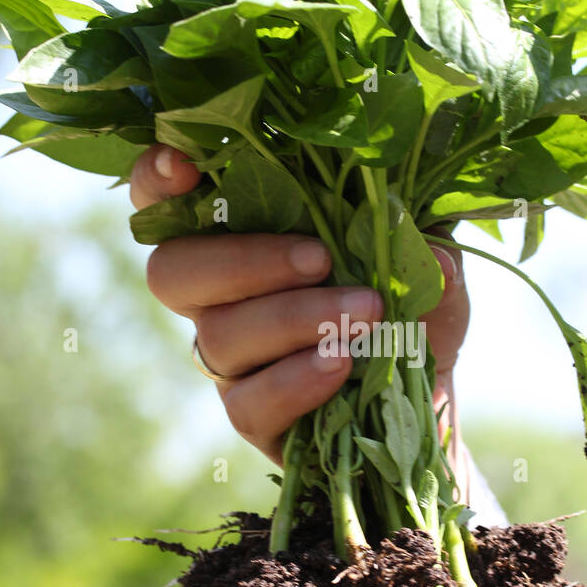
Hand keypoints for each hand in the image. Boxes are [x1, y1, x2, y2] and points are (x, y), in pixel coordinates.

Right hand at [130, 145, 470, 476]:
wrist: (431, 401)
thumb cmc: (413, 309)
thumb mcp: (425, 257)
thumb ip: (417, 233)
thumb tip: (418, 237)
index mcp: (245, 238)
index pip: (167, 203)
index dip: (155, 181)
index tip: (183, 165)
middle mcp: (221, 298)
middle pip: (172, 272)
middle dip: (243, 261)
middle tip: (320, 258)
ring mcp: (232, 363)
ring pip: (219, 336)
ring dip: (293, 318)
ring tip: (365, 314)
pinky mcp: (255, 420)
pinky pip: (249, 404)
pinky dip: (296, 380)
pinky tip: (341, 364)